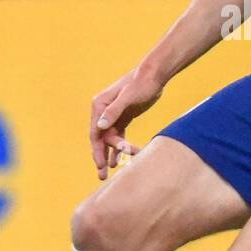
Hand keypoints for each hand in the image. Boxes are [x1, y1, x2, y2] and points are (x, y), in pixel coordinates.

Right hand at [89, 65, 164, 179]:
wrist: (154, 74)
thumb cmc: (142, 83)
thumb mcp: (128, 97)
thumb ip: (113, 111)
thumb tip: (100, 126)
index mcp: (100, 105)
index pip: (96, 132)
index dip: (97, 150)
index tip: (100, 165)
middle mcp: (103, 110)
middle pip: (100, 138)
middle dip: (101, 157)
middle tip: (102, 176)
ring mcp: (113, 114)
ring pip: (109, 139)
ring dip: (110, 154)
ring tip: (109, 172)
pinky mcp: (124, 116)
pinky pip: (119, 135)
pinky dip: (119, 147)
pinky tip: (120, 160)